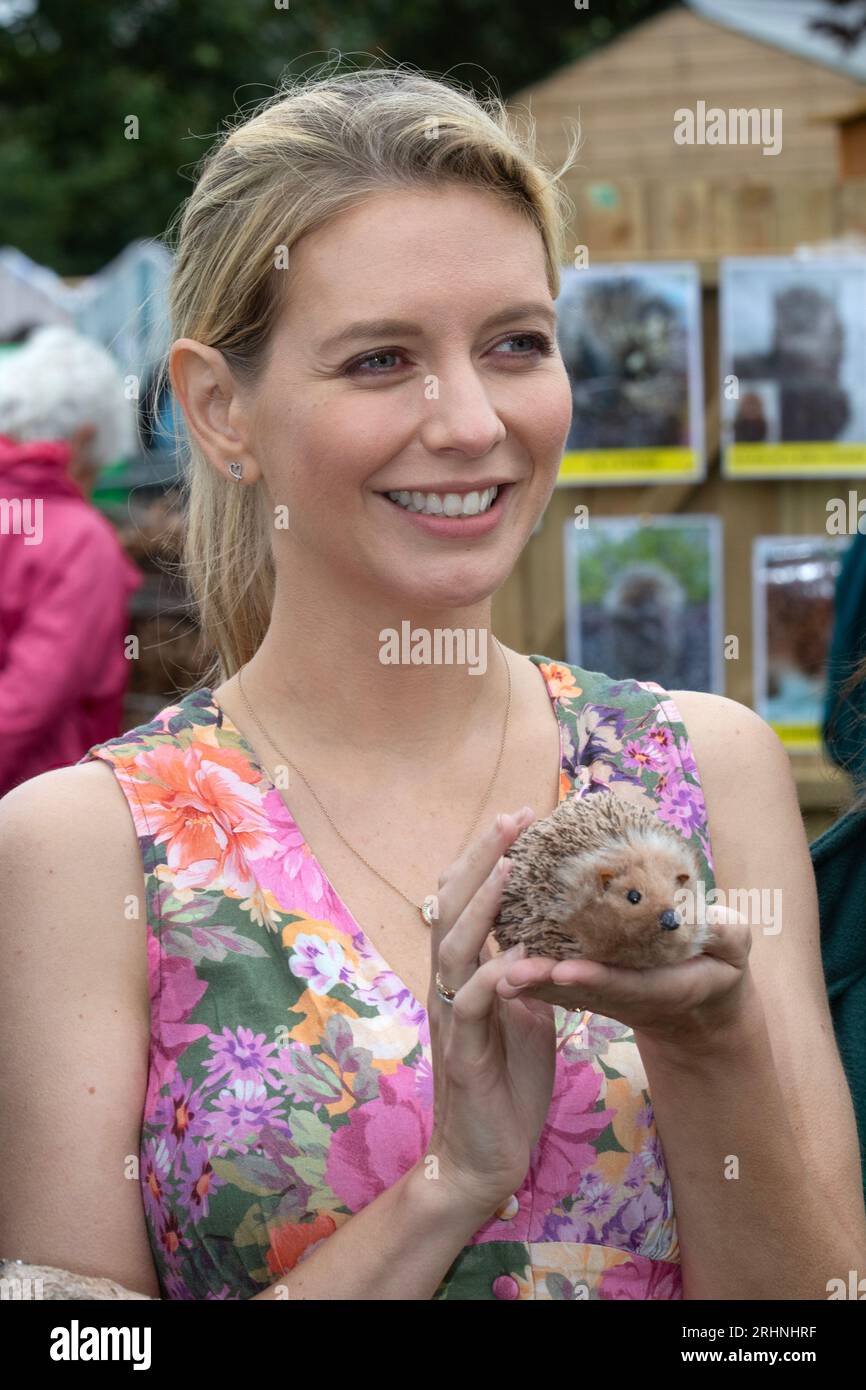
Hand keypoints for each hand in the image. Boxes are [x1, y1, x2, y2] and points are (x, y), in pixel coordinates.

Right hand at [424, 805, 557, 1218]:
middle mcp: (450, 983)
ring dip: (482, 901)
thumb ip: (530, 976)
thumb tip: (552, 941)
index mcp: (465, 972)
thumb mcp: (526, 1017)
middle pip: (452, 904)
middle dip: (483, 857)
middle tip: (514, 817)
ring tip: (510, 863)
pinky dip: (492, 972)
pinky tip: (518, 950)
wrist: (483, 1157)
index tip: (519, 817)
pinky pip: (472, 1000)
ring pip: (454, 942)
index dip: (487, 856)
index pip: (466, 899)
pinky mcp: (464, 1049)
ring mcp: (452, 1014)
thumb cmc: (505, 1085)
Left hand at [493, 904, 752, 1054]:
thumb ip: (727, 935)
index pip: (623, 985)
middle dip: (543, 981)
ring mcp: (598, 990)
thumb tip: (716, 919)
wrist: (697, 1007)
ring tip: (491, 961)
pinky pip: (549, 973)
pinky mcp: (583, 980)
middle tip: (508, 972)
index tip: (566, 971)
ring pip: (554, 986)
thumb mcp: (734, 952)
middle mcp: (620, 993)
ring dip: (524, 975)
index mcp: (659, 987)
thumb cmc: (719, 969)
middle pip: (575, 991)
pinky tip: (494, 937)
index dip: (595, 979)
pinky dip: (523, 960)